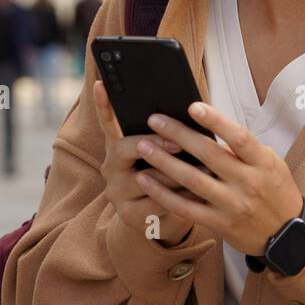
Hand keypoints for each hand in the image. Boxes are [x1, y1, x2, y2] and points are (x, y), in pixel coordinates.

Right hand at [92, 81, 197, 246]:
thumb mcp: (165, 156)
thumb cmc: (169, 178)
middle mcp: (111, 168)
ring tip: (203, 169)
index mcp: (118, 148)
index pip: (107, 123)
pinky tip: (197, 195)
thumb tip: (186, 117)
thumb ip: (167, 138)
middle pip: (125, 148)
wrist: (163, 220)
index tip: (101, 84)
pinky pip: (156, 204)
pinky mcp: (128, 215)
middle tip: (179, 142)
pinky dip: (179, 198)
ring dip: (177, 174)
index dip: (103, 104)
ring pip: (146, 179)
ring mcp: (117, 192)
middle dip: (156, 143)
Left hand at [131, 101, 304, 256]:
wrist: (287, 235)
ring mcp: (233, 205)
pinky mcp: (220, 224)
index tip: (193, 106)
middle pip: (208, 154)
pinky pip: (185, 208)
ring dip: (164, 162)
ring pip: (192, 180)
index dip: (216, 121)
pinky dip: (163, 194)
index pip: (238, 137)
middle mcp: (248, 183)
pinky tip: (145, 181)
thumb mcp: (271, 163)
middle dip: (178, 135)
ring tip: (143, 146)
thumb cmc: (275, 191)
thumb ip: (244, 148)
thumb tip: (210, 127)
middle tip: (154, 120)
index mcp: (262, 163)